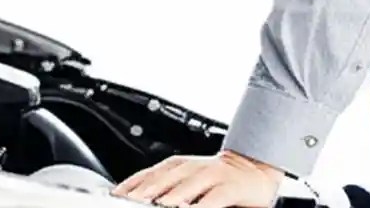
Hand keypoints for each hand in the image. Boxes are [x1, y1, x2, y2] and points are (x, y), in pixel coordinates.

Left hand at [111, 150, 282, 206]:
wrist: (253, 169)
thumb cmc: (215, 179)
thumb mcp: (186, 178)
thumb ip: (164, 186)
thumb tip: (135, 195)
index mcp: (178, 165)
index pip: (149, 173)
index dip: (132, 184)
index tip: (115, 195)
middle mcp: (193, 167)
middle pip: (165, 178)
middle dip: (146, 190)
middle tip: (129, 200)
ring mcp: (212, 176)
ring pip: (188, 185)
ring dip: (172, 195)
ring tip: (158, 205)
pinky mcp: (231, 188)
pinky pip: (214, 198)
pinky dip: (202, 205)